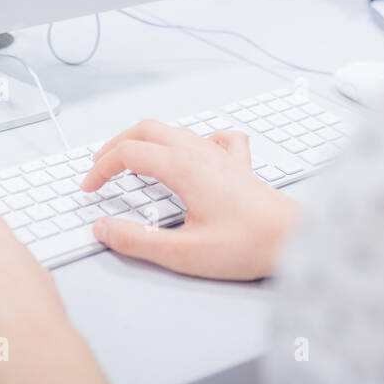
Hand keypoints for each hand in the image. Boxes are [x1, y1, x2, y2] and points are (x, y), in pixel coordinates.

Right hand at [83, 120, 300, 279]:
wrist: (293, 240)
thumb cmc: (246, 245)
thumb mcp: (182, 253)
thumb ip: (136, 240)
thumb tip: (103, 228)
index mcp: (183, 167)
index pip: (128, 154)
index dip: (101, 169)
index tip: (89, 189)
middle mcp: (200, 152)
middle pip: (146, 130)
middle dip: (116, 145)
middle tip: (99, 167)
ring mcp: (220, 154)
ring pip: (174, 130)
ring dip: (145, 141)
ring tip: (130, 160)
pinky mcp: (237, 164)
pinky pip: (213, 137)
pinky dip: (191, 140)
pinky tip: (193, 152)